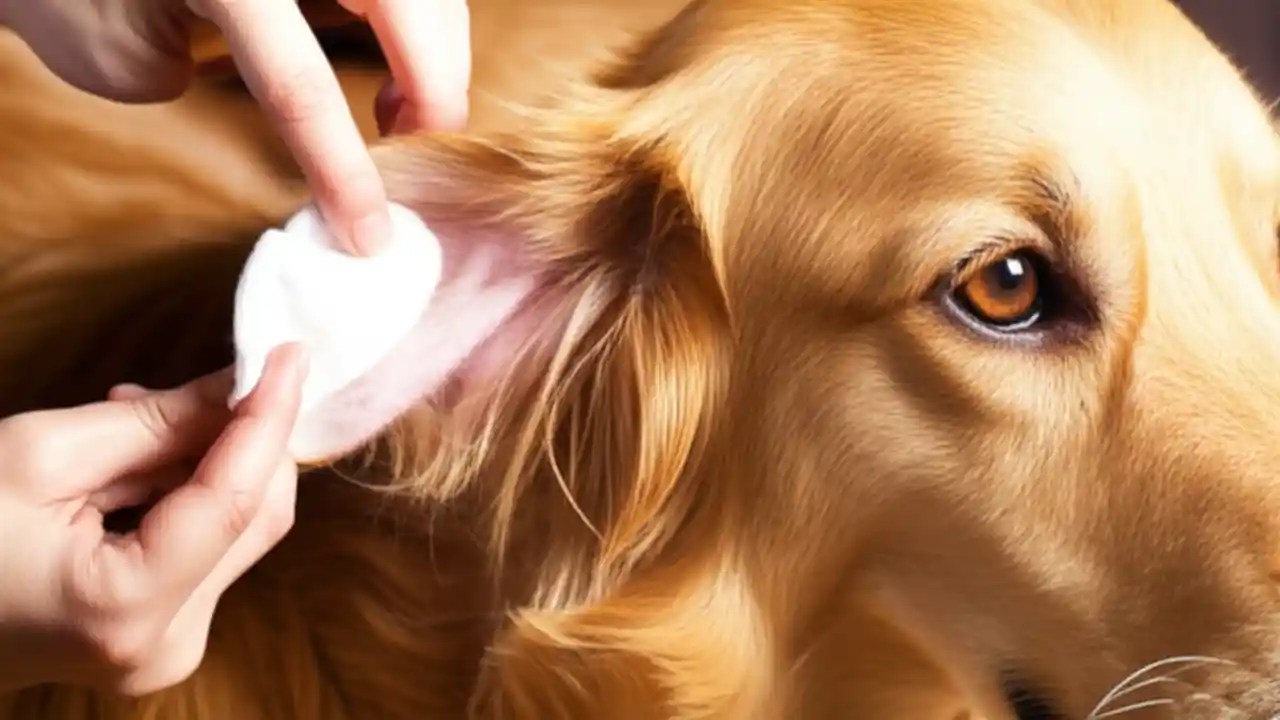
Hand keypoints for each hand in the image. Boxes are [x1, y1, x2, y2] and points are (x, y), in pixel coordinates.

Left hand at [0, 0, 471, 255]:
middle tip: (416, 150)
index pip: (302, 86)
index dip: (346, 170)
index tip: (370, 237)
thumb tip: (303, 140)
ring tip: (399, 117)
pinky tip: (395, 76)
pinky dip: (428, 33)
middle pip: (410, 10)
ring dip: (439, 58)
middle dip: (436, 88)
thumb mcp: (118, 54)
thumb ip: (204, 88)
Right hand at [0, 345, 306, 695]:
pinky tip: (131, 462)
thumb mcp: (43, 456)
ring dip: (207, 459)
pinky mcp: (160, 637)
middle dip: (236, 436)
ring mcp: (166, 650)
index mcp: (127, 609)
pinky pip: (205, 548)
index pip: (237, 498)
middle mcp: (165, 645)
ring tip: (129, 414)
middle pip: (255, 517)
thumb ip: (159, 421)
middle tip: (182, 381)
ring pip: (238, 528)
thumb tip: (247, 379)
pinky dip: (187, 493)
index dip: (271, 415)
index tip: (293, 350)